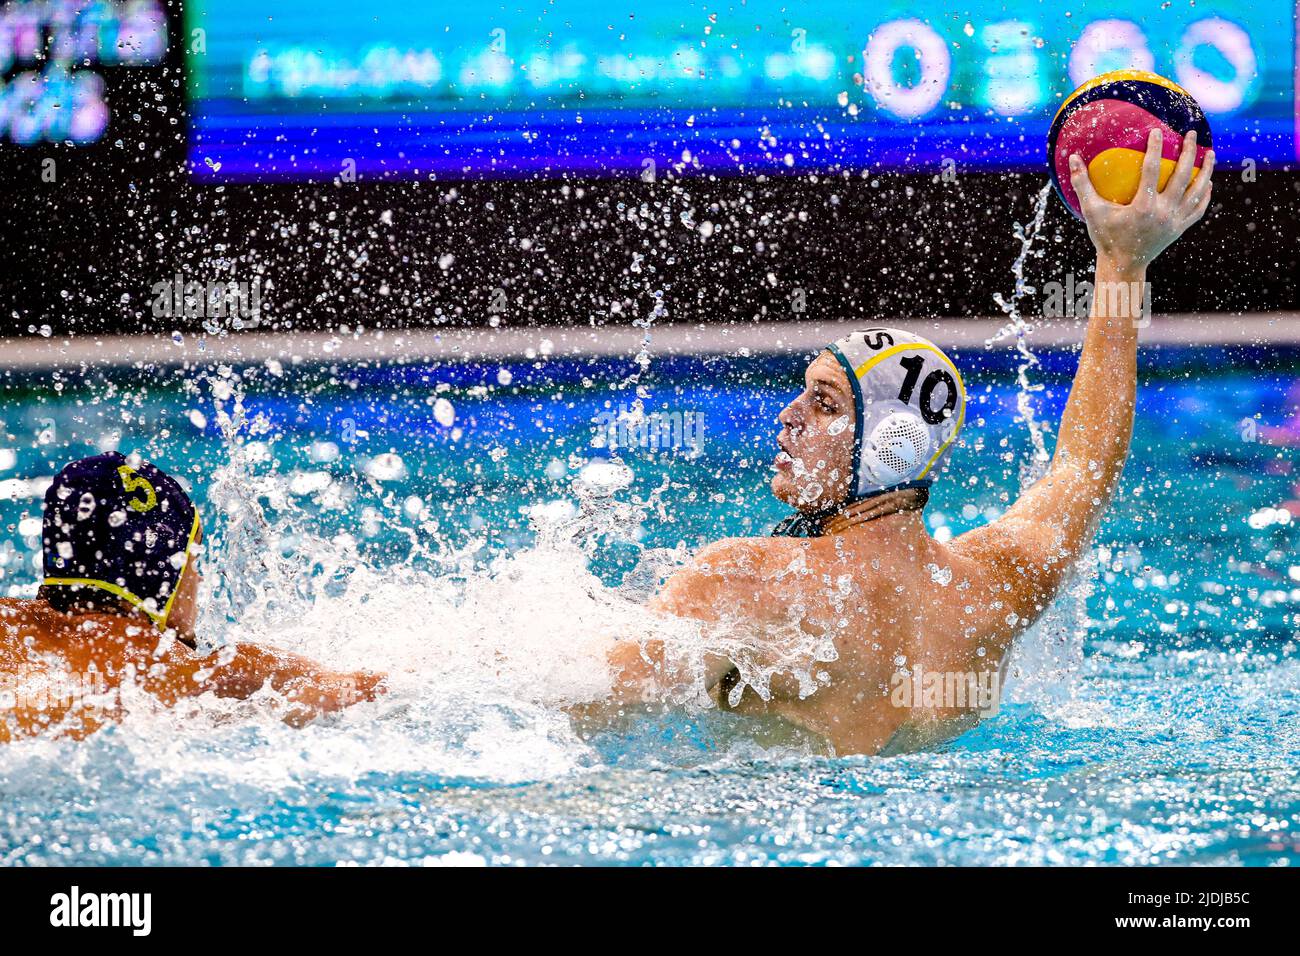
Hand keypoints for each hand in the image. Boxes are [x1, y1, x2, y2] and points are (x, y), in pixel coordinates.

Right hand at [1070, 128, 1214, 272]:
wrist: (1122, 266)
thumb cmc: (1105, 237)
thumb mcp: (1091, 211)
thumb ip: (1082, 184)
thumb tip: (1073, 158)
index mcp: (1142, 207)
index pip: (1151, 170)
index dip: (1155, 148)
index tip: (1158, 131)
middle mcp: (1163, 213)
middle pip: (1182, 176)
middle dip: (1188, 152)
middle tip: (1190, 134)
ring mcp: (1174, 222)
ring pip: (1197, 191)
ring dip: (1206, 170)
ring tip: (1209, 153)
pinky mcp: (1180, 229)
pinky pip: (1198, 209)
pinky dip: (1205, 194)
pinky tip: (1208, 182)